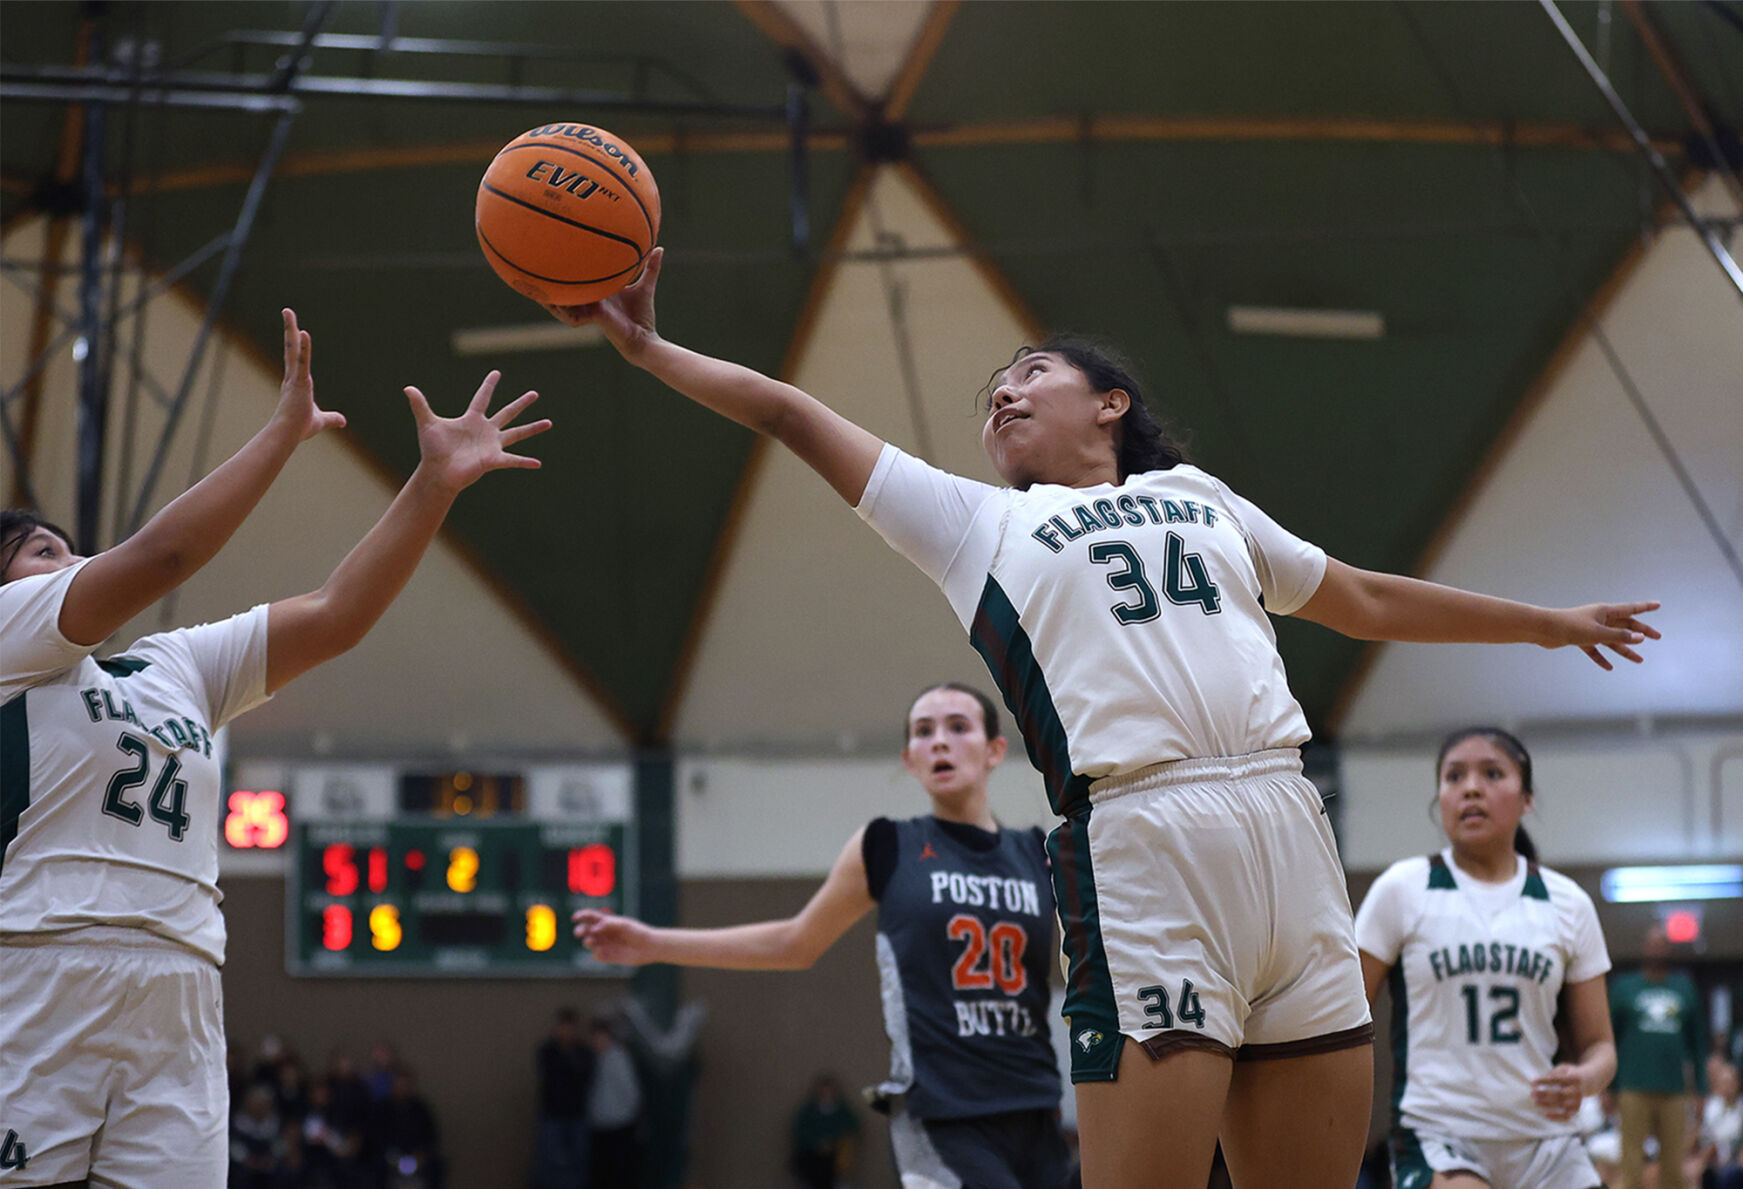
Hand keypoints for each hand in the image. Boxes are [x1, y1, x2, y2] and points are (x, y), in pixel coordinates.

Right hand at [273, 309, 346, 440]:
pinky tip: (304, 332)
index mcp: (296, 382)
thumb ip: (331, 418)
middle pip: (291, 347)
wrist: (288, 434)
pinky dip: (303, 347)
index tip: (296, 329)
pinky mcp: (299, 382)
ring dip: (291, 329)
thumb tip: (342, 422)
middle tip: (287, 311)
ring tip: (288, 312)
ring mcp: (294, 377)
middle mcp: (292, 376)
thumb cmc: (300, 428)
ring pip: (292, 348)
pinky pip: (302, 361)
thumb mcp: (321, 421)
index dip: (296, 342)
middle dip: (290, 328)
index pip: (296, 357)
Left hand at [403, 371, 550, 493]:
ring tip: (548, 422)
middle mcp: (485, 430)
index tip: (496, 373)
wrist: (437, 472)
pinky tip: (538, 463)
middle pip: (507, 413)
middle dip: (521, 403)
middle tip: (534, 393)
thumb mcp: (428, 423)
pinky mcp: (493, 460)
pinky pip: (512, 460)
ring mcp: (492, 445)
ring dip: (532, 428)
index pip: (482, 398)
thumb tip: (407, 388)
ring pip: (517, 433)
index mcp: (471, 419)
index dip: (489, 385)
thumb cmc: (433, 450)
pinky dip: (524, 462)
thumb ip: (420, 405)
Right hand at [543, 246, 662, 362]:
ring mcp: (588, 311)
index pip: (580, 282)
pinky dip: (562, 308)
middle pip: (565, 293)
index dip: (569, 273)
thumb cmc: (642, 316)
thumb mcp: (645, 287)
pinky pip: (571, 314)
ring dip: (550, 297)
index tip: (561, 257)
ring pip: (562, 304)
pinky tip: (553, 300)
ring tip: (536, 286)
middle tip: (537, 270)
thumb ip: (650, 268)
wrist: (644, 337)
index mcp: (599, 294)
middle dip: (551, 286)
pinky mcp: (592, 317)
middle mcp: (590, 302)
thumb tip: (659, 248)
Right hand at [571, 908, 658, 965]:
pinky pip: (597, 955)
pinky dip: (596, 953)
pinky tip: (602, 952)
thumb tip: (594, 927)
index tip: (575, 917)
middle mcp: (604, 932)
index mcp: (607, 921)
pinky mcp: (608, 956)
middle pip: (586, 930)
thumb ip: (608, 924)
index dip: (581, 916)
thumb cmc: (638, 932)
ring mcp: (605, 944)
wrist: (649, 947)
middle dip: (580, 930)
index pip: (590, 917)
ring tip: (590, 941)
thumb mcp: (623, 925)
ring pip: (589, 943)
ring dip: (587, 941)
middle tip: (579, 932)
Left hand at [1530, 1064, 1585, 1121]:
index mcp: (1574, 1078)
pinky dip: (1557, 1117)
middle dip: (1545, 1094)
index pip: (1557, 1080)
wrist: (1589, 1082)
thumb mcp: (1564, 1068)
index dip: (1544, 1081)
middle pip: (1560, 1094)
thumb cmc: (1570, 1074)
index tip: (1532, 1083)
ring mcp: (1578, 1101)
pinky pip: (1567, 1116)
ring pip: (1562, 1105)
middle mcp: (1577, 1091)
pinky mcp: (1577, 1109)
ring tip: (1535, 1102)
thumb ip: (1553, 1073)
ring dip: (1548, 1105)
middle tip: (1532, 1094)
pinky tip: (1546, 1115)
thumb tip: (1540, 1082)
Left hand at [1540, 601, 1660, 669]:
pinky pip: (1594, 649)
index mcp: (1605, 611)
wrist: (1542, 629)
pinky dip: (1601, 657)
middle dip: (1641, 631)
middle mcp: (1599, 618)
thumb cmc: (1569, 627)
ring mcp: (1589, 629)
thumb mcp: (1598, 633)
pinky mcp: (1579, 638)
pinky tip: (1608, 667)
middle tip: (1657, 637)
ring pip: (1612, 640)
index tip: (1658, 605)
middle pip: (1625, 625)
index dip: (1645, 607)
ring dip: (1625, 649)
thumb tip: (1641, 637)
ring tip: (1639, 660)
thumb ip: (1620, 636)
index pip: (1630, 609)